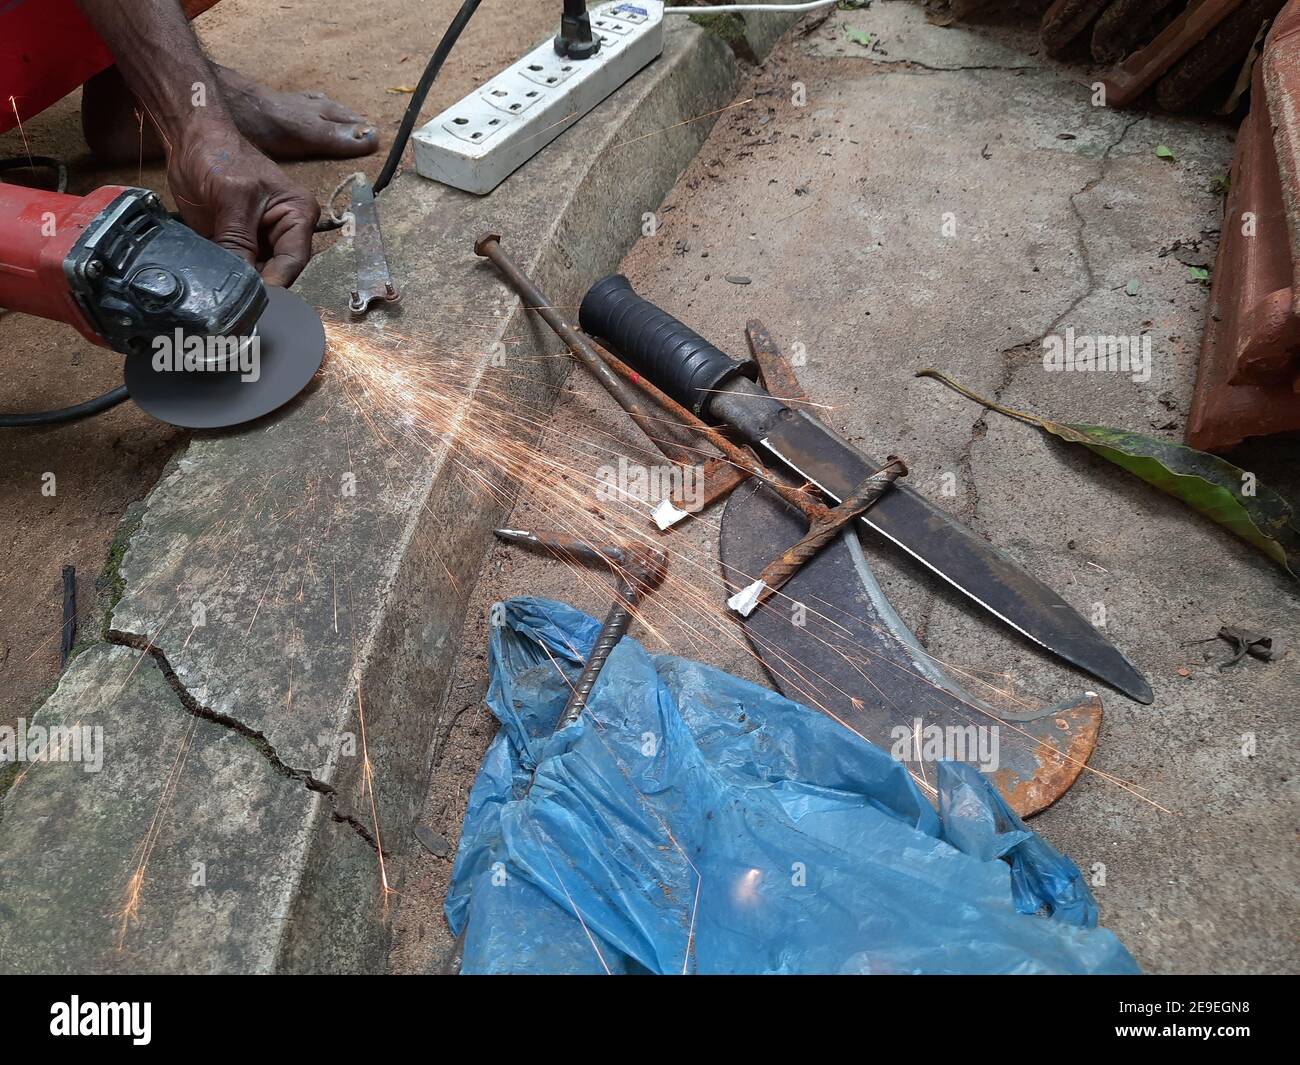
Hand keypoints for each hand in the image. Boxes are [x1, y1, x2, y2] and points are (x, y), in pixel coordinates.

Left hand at [167, 121, 318, 286]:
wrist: (189, 139)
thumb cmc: (219, 154)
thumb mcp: (232, 197)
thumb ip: (238, 241)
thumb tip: (242, 284)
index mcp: (298, 215)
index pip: (293, 261)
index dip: (275, 283)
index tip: (254, 302)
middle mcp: (284, 232)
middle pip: (277, 272)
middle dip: (257, 287)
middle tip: (237, 306)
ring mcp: (260, 239)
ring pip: (256, 275)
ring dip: (240, 285)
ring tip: (223, 297)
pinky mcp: (237, 243)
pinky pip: (236, 268)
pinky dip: (225, 278)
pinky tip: (213, 286)